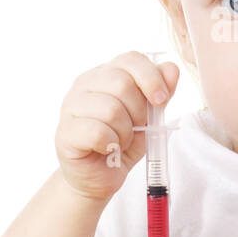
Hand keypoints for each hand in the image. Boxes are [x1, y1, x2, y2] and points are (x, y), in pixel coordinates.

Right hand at [54, 50, 178, 203]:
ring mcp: (71, 107)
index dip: (151, 78)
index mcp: (106, 74)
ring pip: (111, 110)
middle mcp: (85, 84)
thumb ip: (160, 93)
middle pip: (122, 83)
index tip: (162, 100)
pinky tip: (107, 149)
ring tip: (119, 141)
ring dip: (125, 132)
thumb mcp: (148, 117)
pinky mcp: (65, 132)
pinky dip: (111, 144)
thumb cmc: (122, 142)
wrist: (100, 177)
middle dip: (138, 112)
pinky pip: (97, 132)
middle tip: (135, 129)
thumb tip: (172, 69)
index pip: (131, 59)